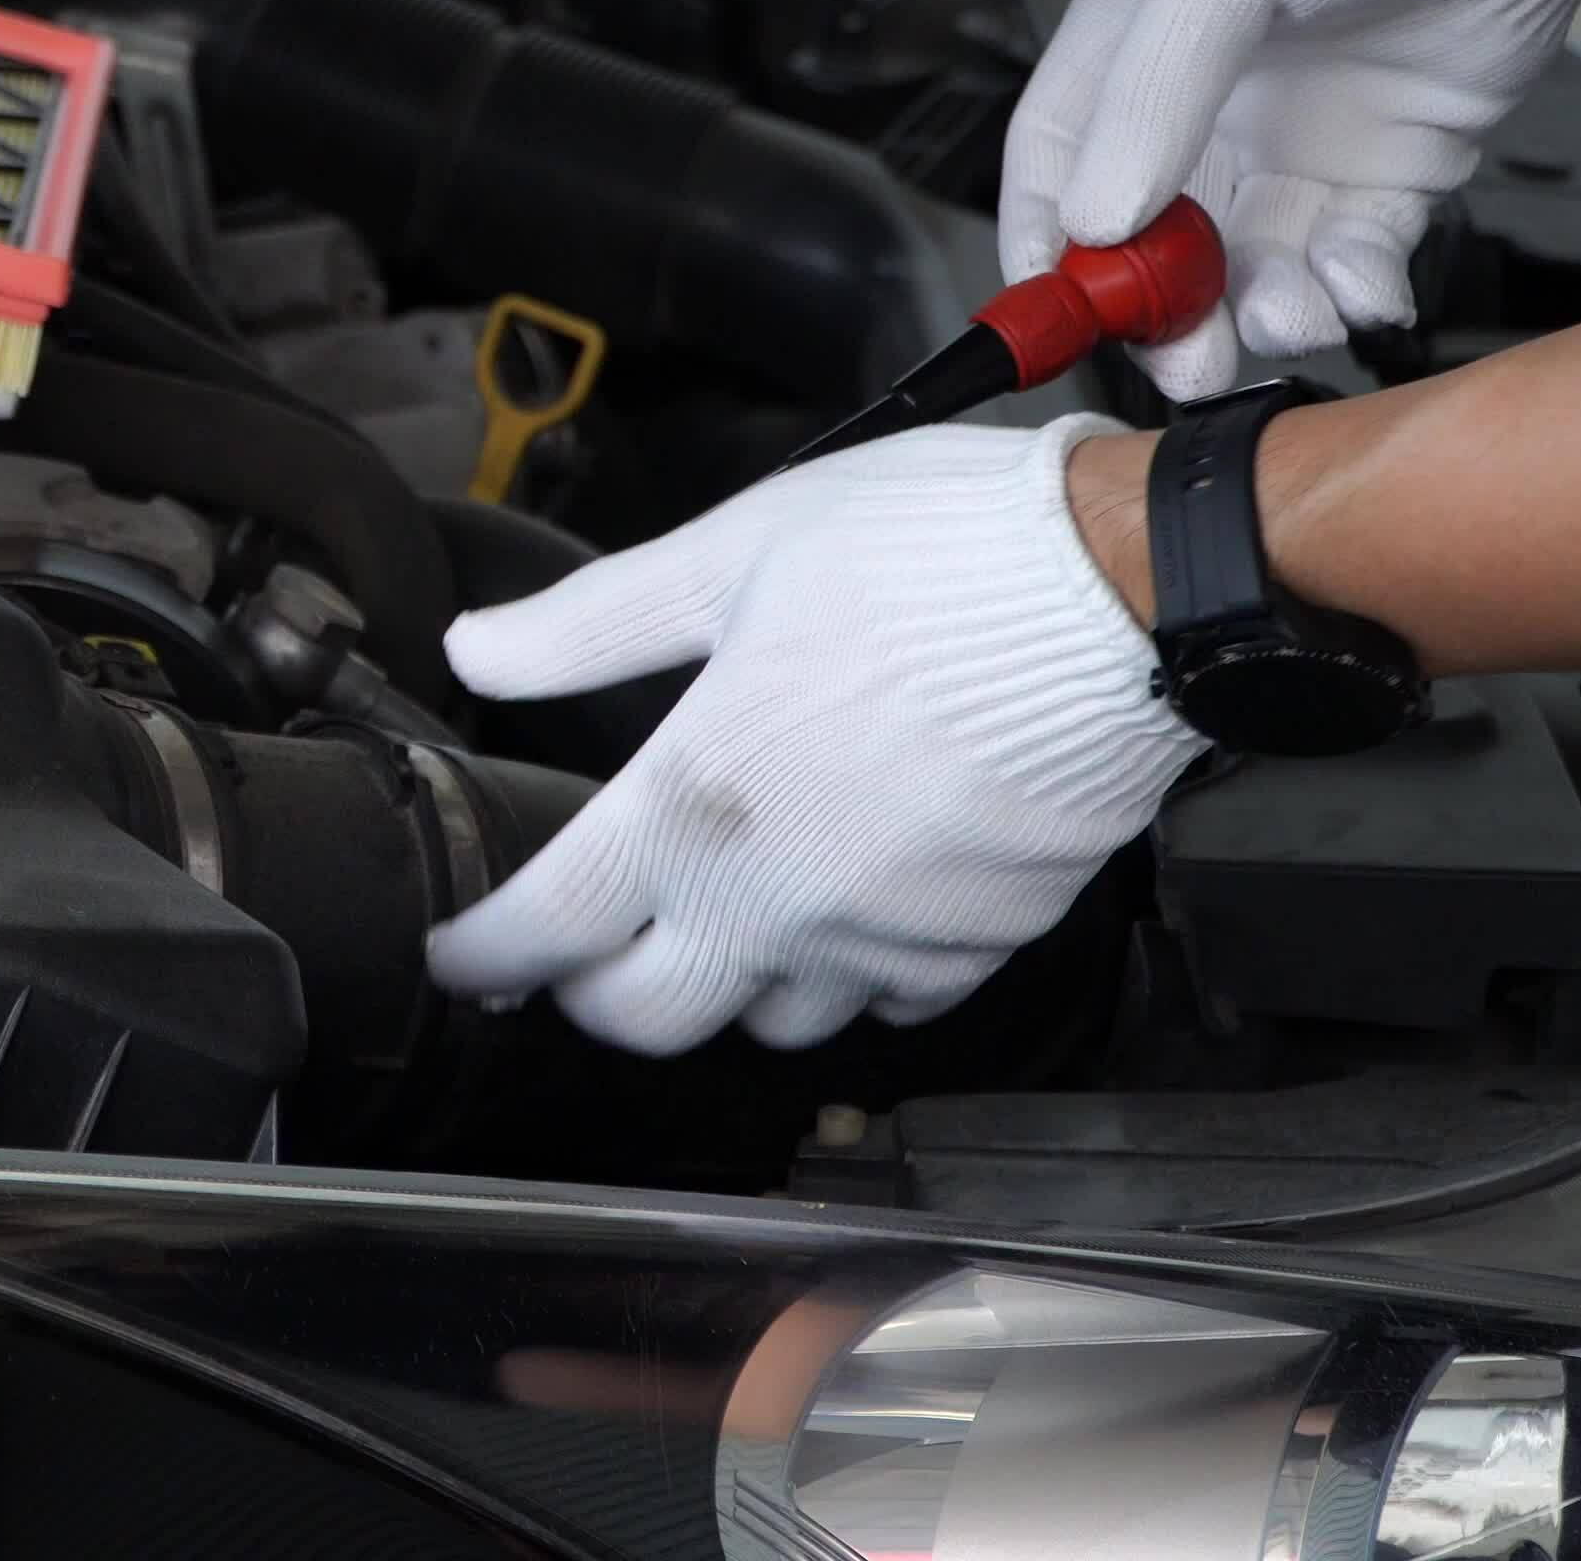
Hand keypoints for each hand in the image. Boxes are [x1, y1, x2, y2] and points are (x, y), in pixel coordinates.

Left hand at [428, 419, 1206, 1053]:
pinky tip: (852, 901)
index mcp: (692, 805)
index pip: (547, 930)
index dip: (481, 953)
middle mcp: (777, 901)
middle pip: (644, 1020)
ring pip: (770, 1023)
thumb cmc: (929, 555)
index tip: (459, 951)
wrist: (1121, 588)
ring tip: (726, 909)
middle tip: (588, 939)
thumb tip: (476, 650)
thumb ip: (588, 626)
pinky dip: (855, 974)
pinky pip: (891, 1001)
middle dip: (595, 991)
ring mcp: (882, 938)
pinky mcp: (978, 946)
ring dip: (731, 983)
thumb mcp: (728, 555)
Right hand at [998, 0, 1580, 400]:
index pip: (1055, 159)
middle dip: (1164, 308)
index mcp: (1134, 27)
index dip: (1045, 243)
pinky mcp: (1395, 159)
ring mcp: (1303, 132)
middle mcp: (1209, 91)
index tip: (1053, 315)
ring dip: (1263, 307)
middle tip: (1187, 361)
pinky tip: (1366, 292)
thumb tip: (1094, 222)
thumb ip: (1153, 92)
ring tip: (1295, 317)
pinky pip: (1355, 253)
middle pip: (1153, 234)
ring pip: (1253, 260)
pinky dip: (1354, 288)